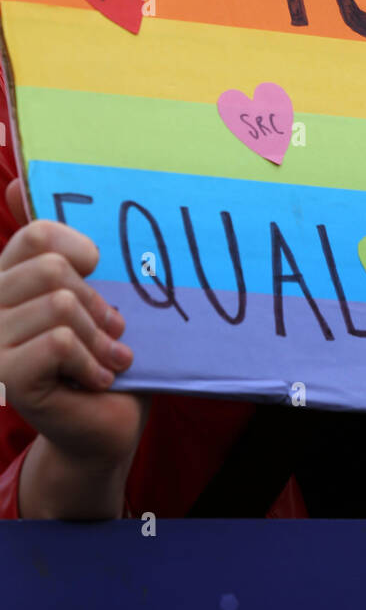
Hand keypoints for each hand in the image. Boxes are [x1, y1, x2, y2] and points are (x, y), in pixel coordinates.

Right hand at [0, 180, 148, 472]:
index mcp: (8, 281)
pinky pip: (59, 341)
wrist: (104, 428)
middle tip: (111, 330)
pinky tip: (96, 378)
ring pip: (60, 304)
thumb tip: (17, 181)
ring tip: (109, 358)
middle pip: (54, 268)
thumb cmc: (101, 356)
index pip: (37, 234)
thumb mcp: (90, 294)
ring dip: (99, 336)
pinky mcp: (5, 376)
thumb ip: (61, 247)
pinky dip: (91, 360)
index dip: (78, 248)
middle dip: (96, 302)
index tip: (96, 273)